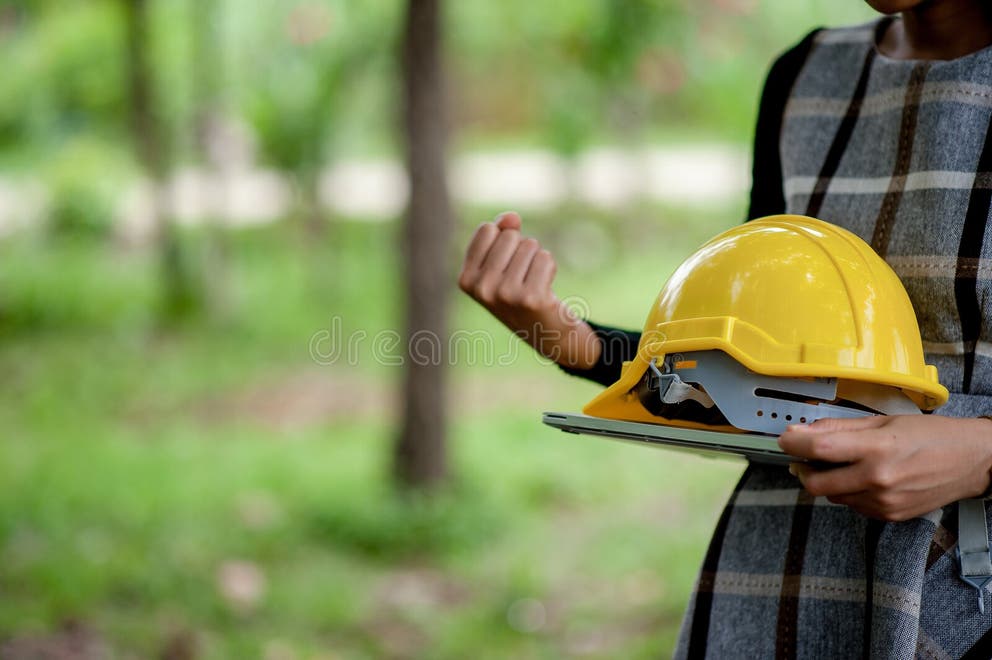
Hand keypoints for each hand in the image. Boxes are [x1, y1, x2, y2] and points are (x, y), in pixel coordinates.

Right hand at [458, 211, 600, 368]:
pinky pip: (545, 258)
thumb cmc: (519, 290)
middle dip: (522, 250)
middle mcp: (482, 289)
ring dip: (537, 259)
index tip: (505, 267)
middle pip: (510, 236)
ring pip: (530, 245)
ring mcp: (506, 295)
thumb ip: (501, 231)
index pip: (488, 229)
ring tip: (533, 283)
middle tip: (522, 277)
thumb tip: (511, 217)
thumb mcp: (501, 262)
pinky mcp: (532, 298)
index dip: (503, 240)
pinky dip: (550, 268)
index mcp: (466, 279)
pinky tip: (545, 288)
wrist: (543, 331)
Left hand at [778, 415, 991, 520]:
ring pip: (832, 496)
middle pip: (815, 483)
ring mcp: (883, 502)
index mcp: (876, 449)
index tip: (785, 439)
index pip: (817, 448)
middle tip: (807, 456)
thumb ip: (839, 428)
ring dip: (829, 480)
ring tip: (848, 463)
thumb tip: (802, 431)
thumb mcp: (883, 421)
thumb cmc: (930, 435)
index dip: (792, 443)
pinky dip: (849, 491)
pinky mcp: (889, 516)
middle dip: (804, 469)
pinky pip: (852, 505)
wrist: (972, 461)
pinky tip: (866, 477)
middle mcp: (877, 479)